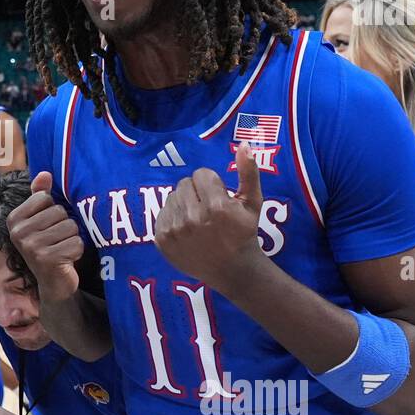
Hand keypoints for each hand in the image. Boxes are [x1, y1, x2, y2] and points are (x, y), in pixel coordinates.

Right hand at [7, 171, 83, 301]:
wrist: (53, 282)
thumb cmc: (48, 245)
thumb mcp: (41, 219)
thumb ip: (40, 195)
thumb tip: (45, 173)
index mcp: (13, 219)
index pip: (45, 197)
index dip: (54, 211)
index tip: (47, 227)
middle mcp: (18, 233)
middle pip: (59, 212)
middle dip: (65, 226)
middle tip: (56, 241)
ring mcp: (31, 248)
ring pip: (70, 226)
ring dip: (72, 238)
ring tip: (61, 249)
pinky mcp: (48, 260)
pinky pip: (76, 243)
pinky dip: (77, 251)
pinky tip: (66, 259)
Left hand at [154, 141, 263, 289]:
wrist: (231, 269)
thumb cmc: (244, 233)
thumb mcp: (253, 203)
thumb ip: (249, 172)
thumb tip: (245, 145)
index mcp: (216, 206)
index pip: (201, 174)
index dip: (212, 185)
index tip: (219, 199)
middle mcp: (193, 218)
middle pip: (184, 184)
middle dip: (197, 193)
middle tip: (208, 211)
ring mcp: (174, 230)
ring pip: (172, 197)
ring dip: (184, 204)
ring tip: (197, 221)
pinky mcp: (161, 240)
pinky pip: (162, 213)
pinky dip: (172, 218)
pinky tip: (186, 230)